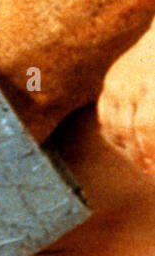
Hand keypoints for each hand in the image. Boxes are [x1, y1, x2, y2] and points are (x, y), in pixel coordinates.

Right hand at [97, 21, 154, 173]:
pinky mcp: (110, 83)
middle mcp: (130, 85)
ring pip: (114, 128)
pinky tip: (131, 146)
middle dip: (142, 157)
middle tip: (151, 171)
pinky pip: (106, 118)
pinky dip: (116, 136)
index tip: (154, 172)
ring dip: (129, 150)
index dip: (151, 153)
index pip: (146, 129)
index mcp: (152, 87)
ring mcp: (116, 83)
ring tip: (143, 163)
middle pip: (129, 132)